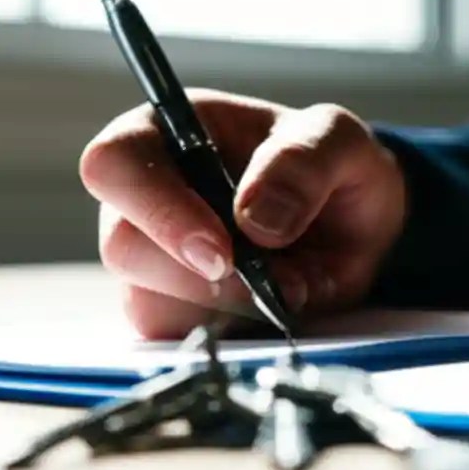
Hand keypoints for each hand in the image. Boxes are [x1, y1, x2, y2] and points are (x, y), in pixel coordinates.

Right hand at [80, 89, 405, 337]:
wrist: (353, 229)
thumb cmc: (329, 169)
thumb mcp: (338, 140)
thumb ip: (302, 162)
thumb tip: (256, 218)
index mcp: (167, 132)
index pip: (115, 163)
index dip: (158, 210)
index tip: (220, 251)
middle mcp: (146, 197)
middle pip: (124, 247)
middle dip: (198, 278)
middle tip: (267, 281)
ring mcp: (152, 258)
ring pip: (146, 301)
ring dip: (223, 309)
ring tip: (288, 286)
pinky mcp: (172, 310)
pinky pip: (175, 337)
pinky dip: (230, 332)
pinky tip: (269, 309)